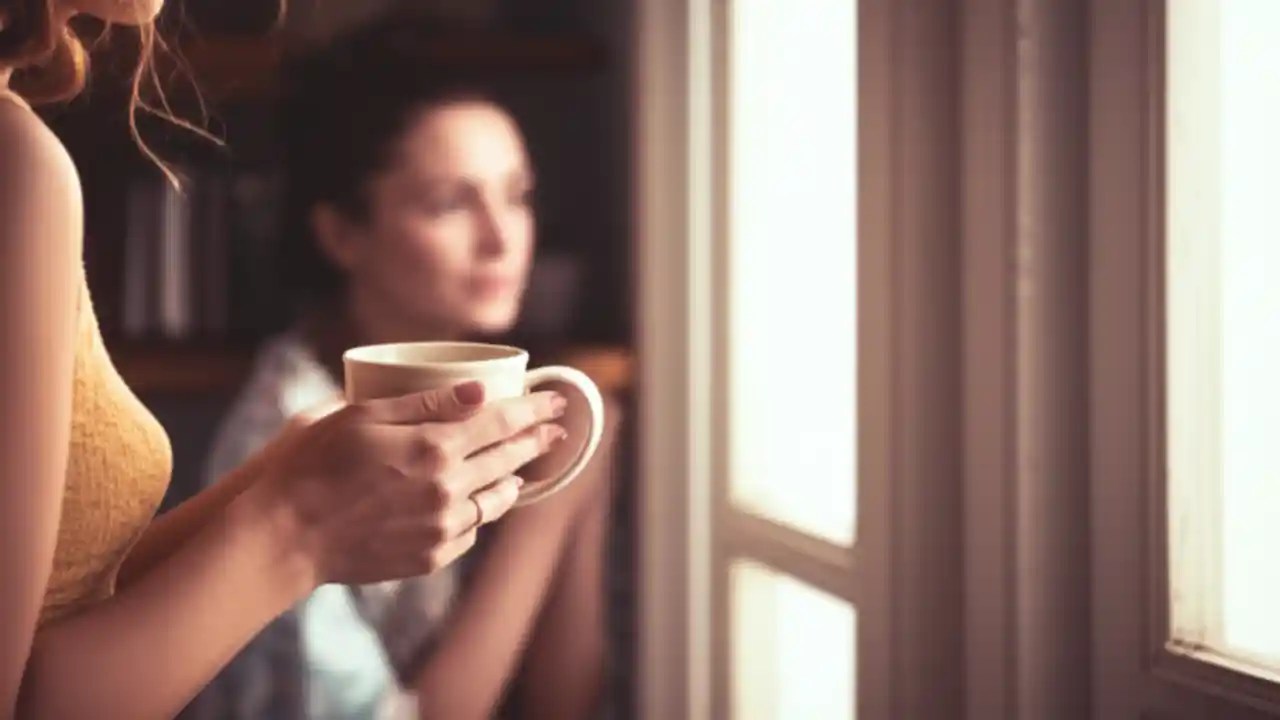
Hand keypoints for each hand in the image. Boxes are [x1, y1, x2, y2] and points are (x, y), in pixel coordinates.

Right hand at [253, 380, 566, 586]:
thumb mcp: (363, 415)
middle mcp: (447, 489)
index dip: (533, 409)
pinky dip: (481, 513)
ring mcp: (441, 527)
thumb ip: (426, 404)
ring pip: (496, 501)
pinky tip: (481, 503)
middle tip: (555, 430)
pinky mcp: (429, 556)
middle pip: (507, 459)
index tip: (557, 401)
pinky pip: (471, 531)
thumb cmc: (312, 464)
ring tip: (523, 469)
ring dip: (514, 480)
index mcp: (433, 447)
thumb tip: (481, 390)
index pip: (501, 422)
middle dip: (535, 441)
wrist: (285, 535)